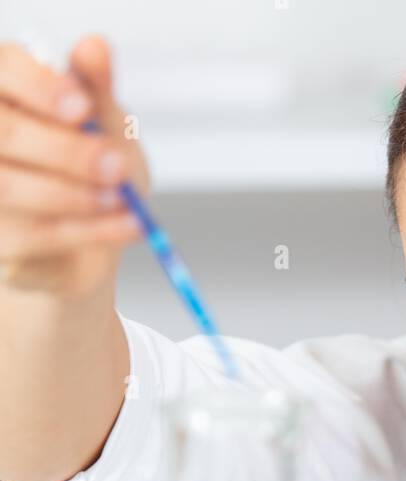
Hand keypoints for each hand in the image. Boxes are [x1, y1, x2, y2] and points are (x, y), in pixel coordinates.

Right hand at [0, 35, 147, 295]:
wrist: (96, 241)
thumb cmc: (93, 171)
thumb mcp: (105, 125)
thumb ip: (97, 89)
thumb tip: (95, 47)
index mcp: (5, 92)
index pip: (5, 72)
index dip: (41, 88)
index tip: (83, 108)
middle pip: (4, 132)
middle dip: (66, 151)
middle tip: (115, 166)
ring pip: (11, 188)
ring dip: (76, 195)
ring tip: (122, 199)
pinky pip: (35, 234)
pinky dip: (89, 231)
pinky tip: (127, 225)